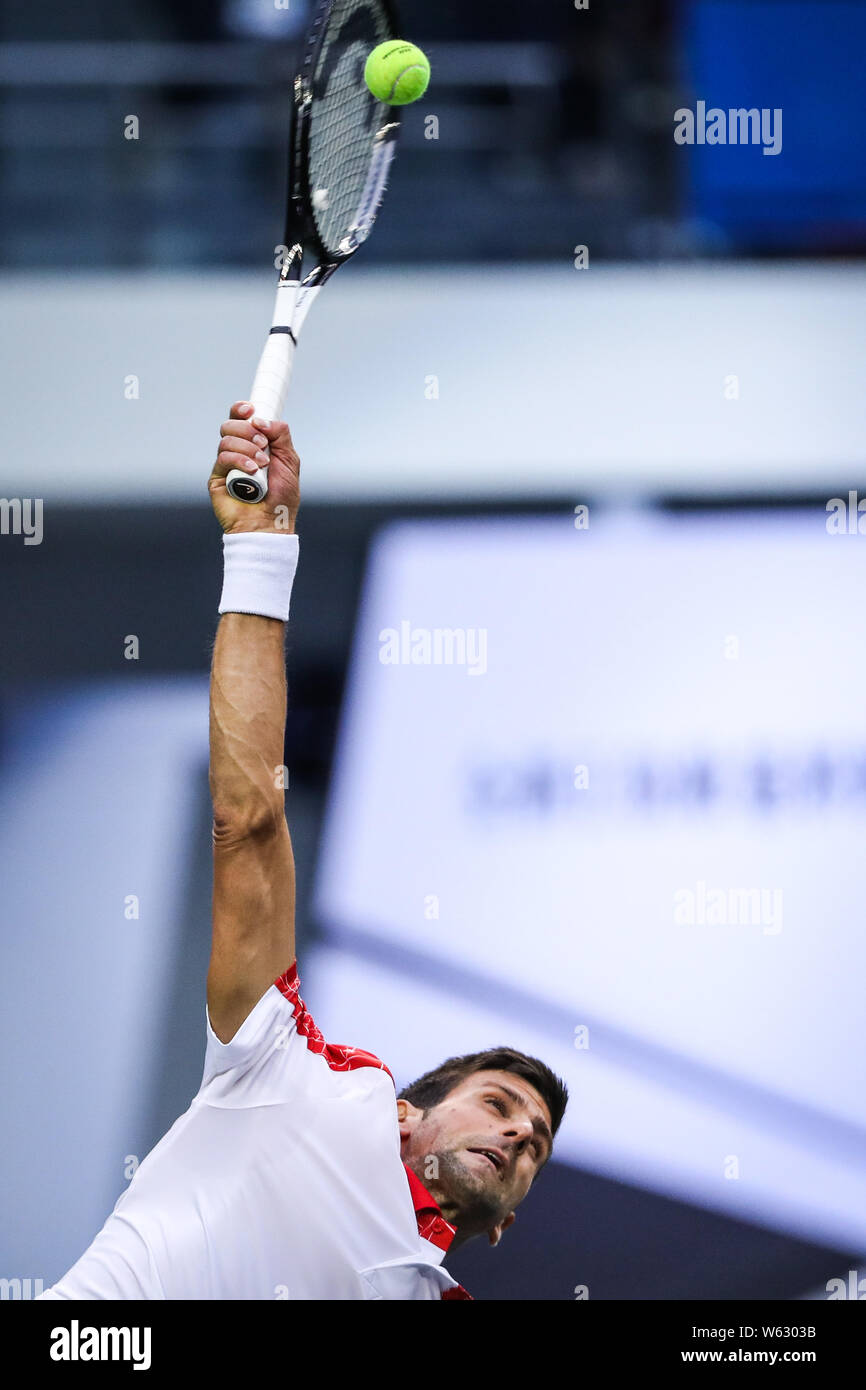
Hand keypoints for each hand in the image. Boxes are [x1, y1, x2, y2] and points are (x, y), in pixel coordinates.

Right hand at [209, 401, 300, 533]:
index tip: (250, 409)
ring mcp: (226, 465)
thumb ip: (280, 434)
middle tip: (263, 445)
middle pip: (230, 425)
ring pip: (226, 439)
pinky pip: (223, 457)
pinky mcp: (217, 478)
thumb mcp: (290, 461)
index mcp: (254, 445)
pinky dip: (239, 460)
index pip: (240, 419)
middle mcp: (237, 452)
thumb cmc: (282, 497)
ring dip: (247, 447)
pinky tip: (252, 471)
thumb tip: (260, 419)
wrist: (271, 524)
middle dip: (248, 429)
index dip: (240, 409)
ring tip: (262, 464)